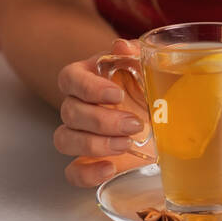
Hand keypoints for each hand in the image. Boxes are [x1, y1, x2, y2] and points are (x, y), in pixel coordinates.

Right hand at [54, 37, 154, 187]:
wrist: (157, 114)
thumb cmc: (145, 84)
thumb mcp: (145, 65)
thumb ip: (135, 53)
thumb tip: (121, 46)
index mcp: (86, 77)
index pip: (70, 79)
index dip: (89, 88)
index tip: (116, 94)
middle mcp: (77, 105)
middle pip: (69, 112)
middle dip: (101, 121)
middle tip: (134, 124)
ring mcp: (80, 135)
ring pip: (64, 140)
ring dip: (94, 144)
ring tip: (126, 144)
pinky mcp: (88, 161)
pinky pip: (72, 172)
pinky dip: (87, 174)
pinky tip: (110, 168)